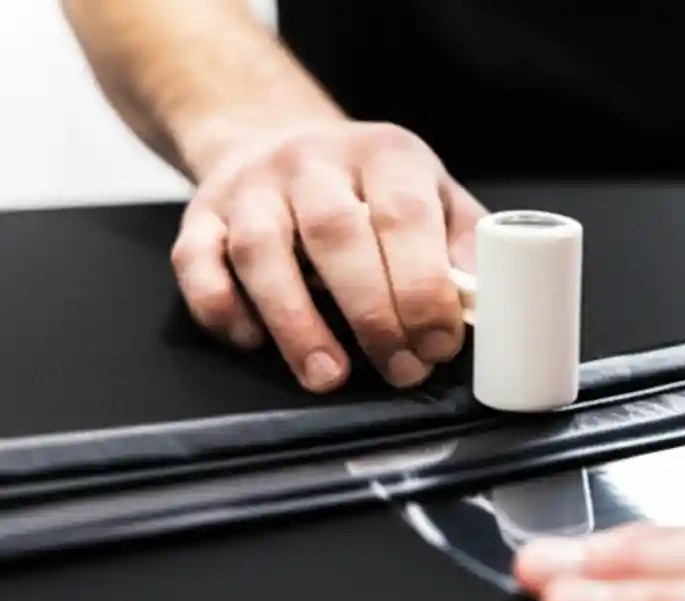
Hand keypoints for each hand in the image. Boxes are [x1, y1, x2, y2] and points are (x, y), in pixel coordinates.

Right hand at [171, 121, 485, 392]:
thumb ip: (462, 245)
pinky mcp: (199, 214)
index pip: (404, 216)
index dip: (422, 285)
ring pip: (262, 251)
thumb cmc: (373, 188)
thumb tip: (485, 307)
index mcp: (384, 153)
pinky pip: (197, 262)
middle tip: (397, 370)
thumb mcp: (433, 194)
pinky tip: (253, 342)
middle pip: (336, 234)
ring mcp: (250, 185)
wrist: (279, 137)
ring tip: (328, 377)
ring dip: (295, 322)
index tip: (438, 344)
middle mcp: (312, 160)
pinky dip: (222, 307)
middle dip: (371, 312)